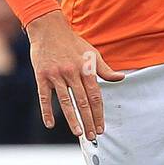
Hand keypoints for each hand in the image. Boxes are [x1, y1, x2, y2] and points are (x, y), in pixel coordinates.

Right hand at [26, 9, 123, 138]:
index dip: (99, 113)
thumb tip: (121, 78)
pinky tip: (50, 124)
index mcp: (86, 69)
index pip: (95, 96)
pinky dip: (47, 111)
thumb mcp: (92, 53)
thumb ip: (105, 69)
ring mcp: (56, 75)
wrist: (49, 29)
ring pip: (66, 101)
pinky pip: (45, 96)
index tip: (101, 127)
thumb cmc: (72, 42)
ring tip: (78, 133)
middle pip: (83, 101)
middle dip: (89, 120)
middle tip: (92, 136)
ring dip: (72, 119)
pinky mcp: (42, 76)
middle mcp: (72, 73)